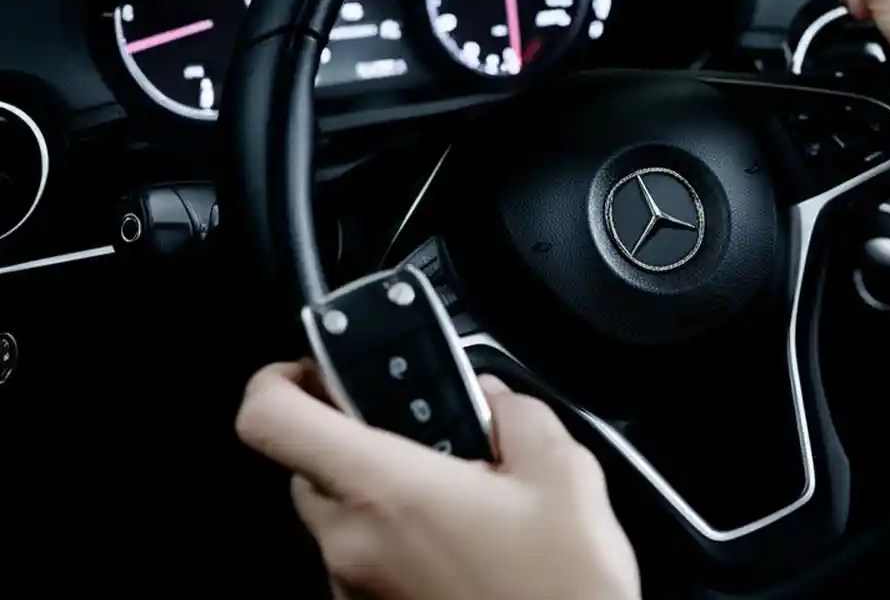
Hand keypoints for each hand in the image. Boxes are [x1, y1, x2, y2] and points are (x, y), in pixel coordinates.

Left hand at [235, 363, 639, 599]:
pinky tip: (460, 543)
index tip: (317, 368)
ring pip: (337, 515)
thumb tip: (490, 398)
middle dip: (357, 437)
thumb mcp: (564, 474)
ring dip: (381, 493)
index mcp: (385, 490)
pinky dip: (395, 538)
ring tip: (459, 496)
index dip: (278, 379)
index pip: (270, 420)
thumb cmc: (561, 587)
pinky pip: (361, 558)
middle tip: (423, 434)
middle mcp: (349, 543)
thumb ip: (517, 413)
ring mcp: (352, 588)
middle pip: (306, 464)